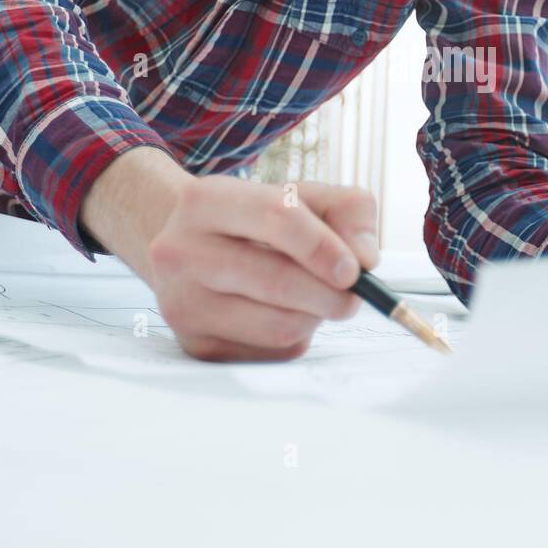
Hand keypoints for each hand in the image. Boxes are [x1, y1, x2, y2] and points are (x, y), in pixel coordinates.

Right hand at [145, 177, 379, 360]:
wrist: (185, 249)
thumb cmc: (253, 221)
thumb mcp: (300, 195)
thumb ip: (348, 210)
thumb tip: (366, 258)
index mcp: (206, 201)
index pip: (278, 218)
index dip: (325, 247)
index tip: (354, 269)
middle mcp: (181, 251)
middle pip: (278, 282)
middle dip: (331, 294)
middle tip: (352, 294)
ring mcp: (184, 303)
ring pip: (278, 326)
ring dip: (316, 317)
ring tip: (318, 299)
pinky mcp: (196, 345)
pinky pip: (271, 353)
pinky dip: (296, 337)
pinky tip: (286, 314)